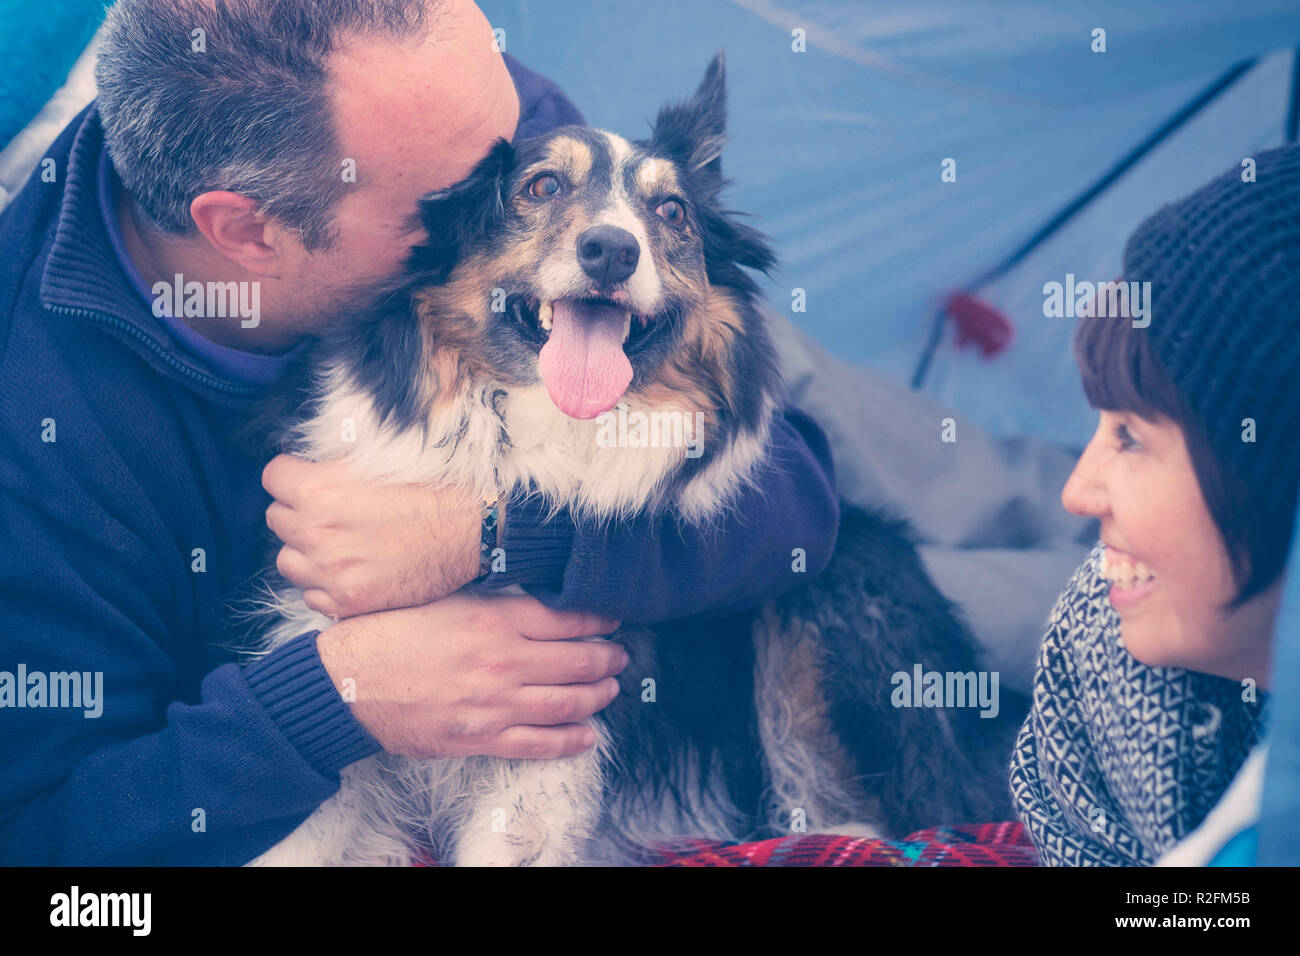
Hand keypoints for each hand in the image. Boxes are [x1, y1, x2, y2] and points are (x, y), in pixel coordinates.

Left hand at [262, 454, 480, 617]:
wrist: (472, 529)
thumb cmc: (431, 488)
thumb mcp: (375, 460)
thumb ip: (331, 466)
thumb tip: (308, 465)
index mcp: (317, 490)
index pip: (273, 477)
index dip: (292, 475)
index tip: (309, 479)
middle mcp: (315, 532)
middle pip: (277, 518)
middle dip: (298, 512)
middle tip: (331, 511)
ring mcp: (330, 572)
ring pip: (288, 560)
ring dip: (306, 551)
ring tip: (339, 543)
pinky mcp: (348, 601)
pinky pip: (312, 595)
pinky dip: (326, 585)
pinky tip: (353, 569)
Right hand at [316, 592, 625, 758]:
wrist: (347, 683)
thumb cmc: (389, 633)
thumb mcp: (444, 600)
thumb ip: (493, 602)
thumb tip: (537, 601)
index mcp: (493, 619)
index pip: (566, 618)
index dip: (599, 620)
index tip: (613, 620)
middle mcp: (502, 660)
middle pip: (578, 660)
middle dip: (608, 659)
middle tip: (620, 657)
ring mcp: (495, 703)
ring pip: (567, 703)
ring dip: (597, 697)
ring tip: (609, 690)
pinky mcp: (481, 739)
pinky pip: (540, 744)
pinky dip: (571, 740)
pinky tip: (587, 735)